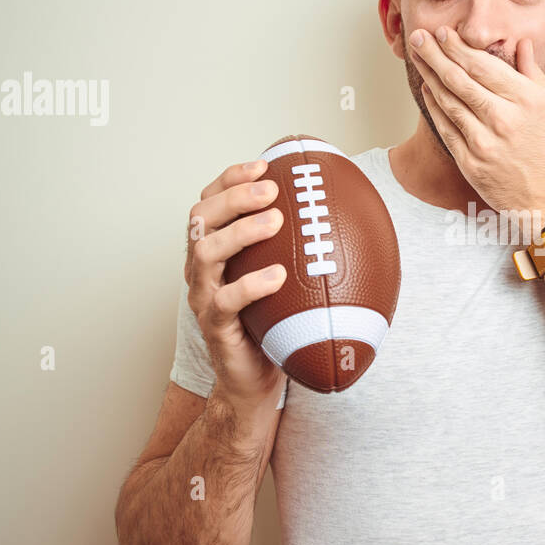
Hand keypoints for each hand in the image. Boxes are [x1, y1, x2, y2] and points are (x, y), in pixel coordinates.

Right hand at [185, 160, 287, 410]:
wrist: (254, 379)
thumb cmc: (273, 322)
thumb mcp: (286, 278)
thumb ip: (298, 247)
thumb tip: (344, 213)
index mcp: (216, 249)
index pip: (211, 202)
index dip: (231, 179)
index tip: (265, 166)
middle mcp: (202, 268)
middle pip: (201, 218)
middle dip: (234, 197)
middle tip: (271, 190)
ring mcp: (203, 296)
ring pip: (205, 254)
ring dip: (240, 232)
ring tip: (274, 222)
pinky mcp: (214, 326)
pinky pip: (224, 302)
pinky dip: (250, 285)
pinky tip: (277, 276)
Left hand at [408, 25, 544, 217]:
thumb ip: (533, 75)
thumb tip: (521, 45)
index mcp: (527, 101)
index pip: (483, 66)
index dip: (458, 47)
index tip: (444, 33)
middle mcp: (503, 120)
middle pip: (459, 79)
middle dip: (434, 54)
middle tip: (418, 37)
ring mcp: (484, 143)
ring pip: (449, 101)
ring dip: (429, 75)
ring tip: (417, 57)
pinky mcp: (471, 164)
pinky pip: (446, 128)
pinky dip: (434, 106)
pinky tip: (427, 89)